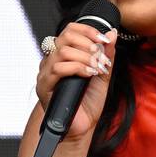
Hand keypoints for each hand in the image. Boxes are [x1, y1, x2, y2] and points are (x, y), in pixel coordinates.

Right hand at [35, 23, 116, 141]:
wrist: (83, 126)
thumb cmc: (89, 102)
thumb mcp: (102, 74)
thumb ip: (106, 54)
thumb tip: (112, 33)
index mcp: (63, 55)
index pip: (69, 30)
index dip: (88, 30)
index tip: (104, 40)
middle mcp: (51, 61)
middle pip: (65, 36)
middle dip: (88, 44)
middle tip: (101, 57)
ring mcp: (46, 73)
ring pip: (62, 52)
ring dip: (85, 57)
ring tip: (97, 68)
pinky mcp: (44, 86)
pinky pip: (57, 68)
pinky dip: (77, 68)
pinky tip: (89, 75)